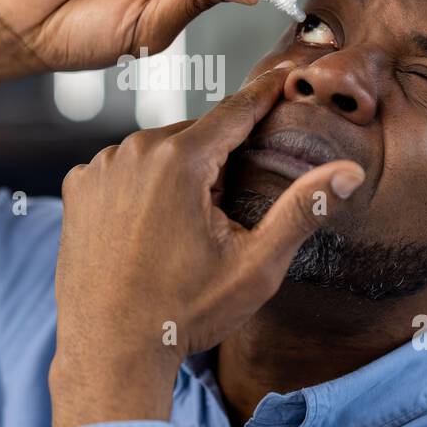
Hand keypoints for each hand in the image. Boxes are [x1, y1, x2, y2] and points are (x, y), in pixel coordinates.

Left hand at [47, 64, 365, 426]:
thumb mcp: (255, 265)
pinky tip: (147, 230)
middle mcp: (133, 151)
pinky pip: (122, 170)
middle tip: (223, 218)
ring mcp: (100, 168)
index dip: (265, 94)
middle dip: (217, 163)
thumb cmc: (183, 313)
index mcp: (181, 160)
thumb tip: (349, 174)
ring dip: (178, 174)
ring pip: (158, 152)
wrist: (109, 352)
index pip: (235, 111)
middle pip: (196, 137)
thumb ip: (302, 210)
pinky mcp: (77, 187)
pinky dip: (140, 187)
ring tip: (181, 233)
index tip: (284, 74)